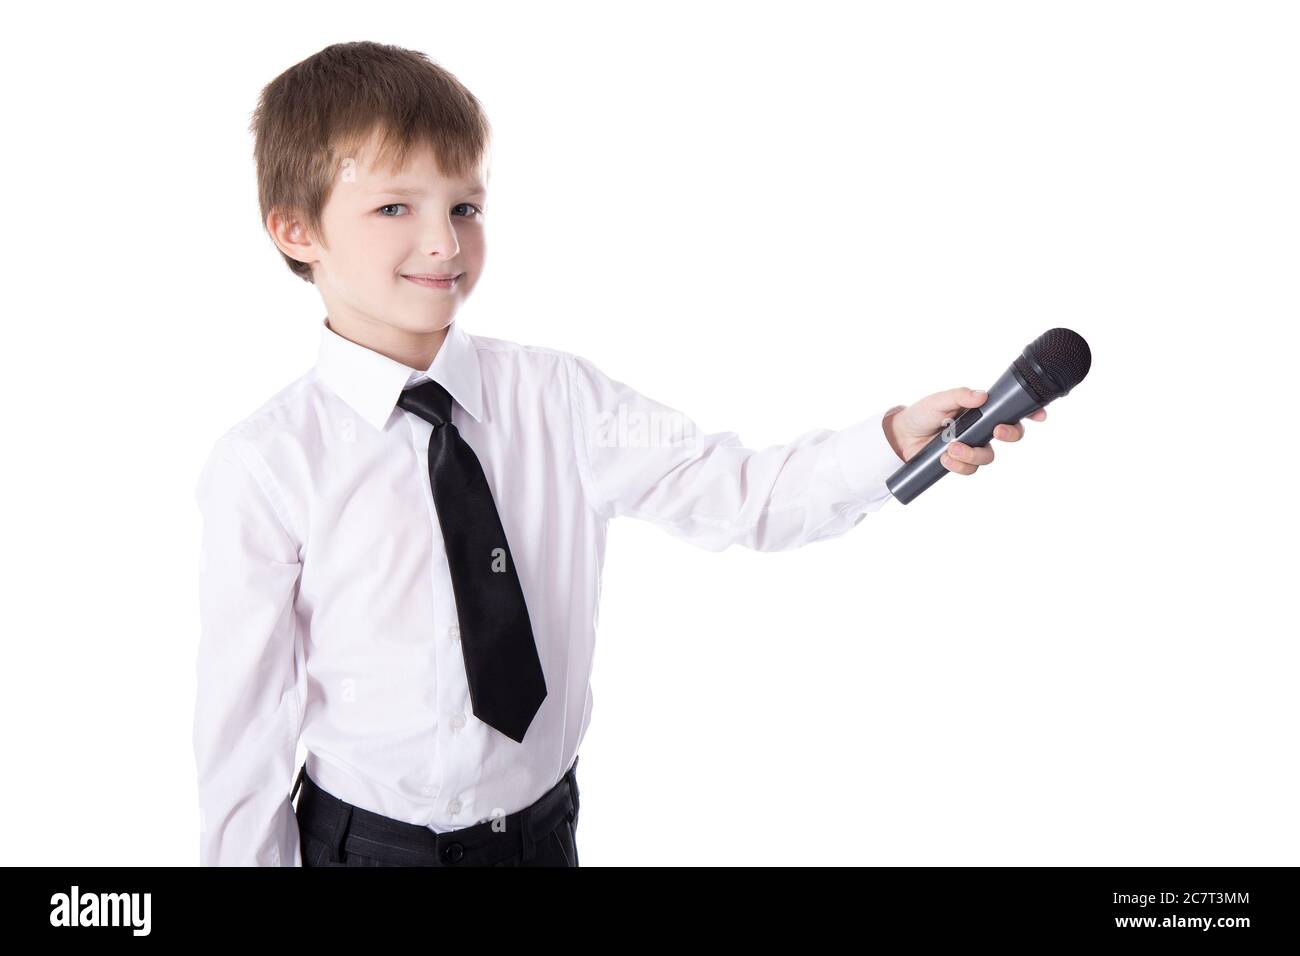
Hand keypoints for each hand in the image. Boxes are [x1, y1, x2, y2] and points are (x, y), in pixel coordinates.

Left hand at [882, 387, 1046, 473]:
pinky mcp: (961, 463)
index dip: (1030, 413)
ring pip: (988, 456)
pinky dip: (959, 465)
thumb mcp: (939, 400)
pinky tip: (944, 458)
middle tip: (997, 432)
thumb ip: (959, 396)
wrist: (902, 436)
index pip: (1012, 410)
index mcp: (982, 410)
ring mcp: (972, 447)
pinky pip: (970, 469)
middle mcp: (982, 429)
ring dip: (972, 454)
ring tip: (951, 448)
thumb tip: (981, 395)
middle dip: (1010, 435)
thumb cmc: (923, 414)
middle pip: (1011, 435)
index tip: (1039, 415)